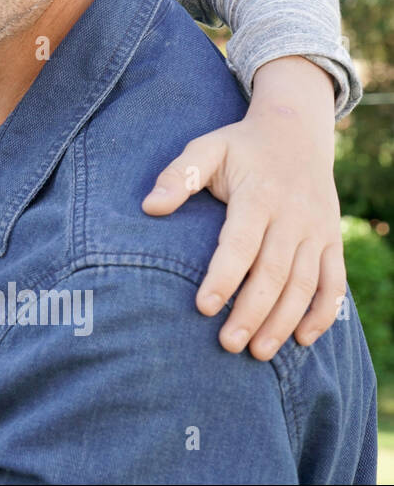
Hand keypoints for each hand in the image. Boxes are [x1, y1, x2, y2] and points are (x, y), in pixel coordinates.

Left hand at [142, 56, 342, 359]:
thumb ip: (178, 175)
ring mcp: (316, 231)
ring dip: (284, 321)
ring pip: (305, 284)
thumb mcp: (206, 148)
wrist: (297, 132)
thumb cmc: (240, 147)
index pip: (241, 243)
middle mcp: (293, 216)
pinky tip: (302, 339)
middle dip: (252, 312)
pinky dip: (323, 313)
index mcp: (259, 195)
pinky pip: (334, 282)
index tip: (202, 307)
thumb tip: (149, 207)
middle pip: (274, 272)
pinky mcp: (331, 240)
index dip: (224, 277)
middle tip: (228, 345)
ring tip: (258, 353)